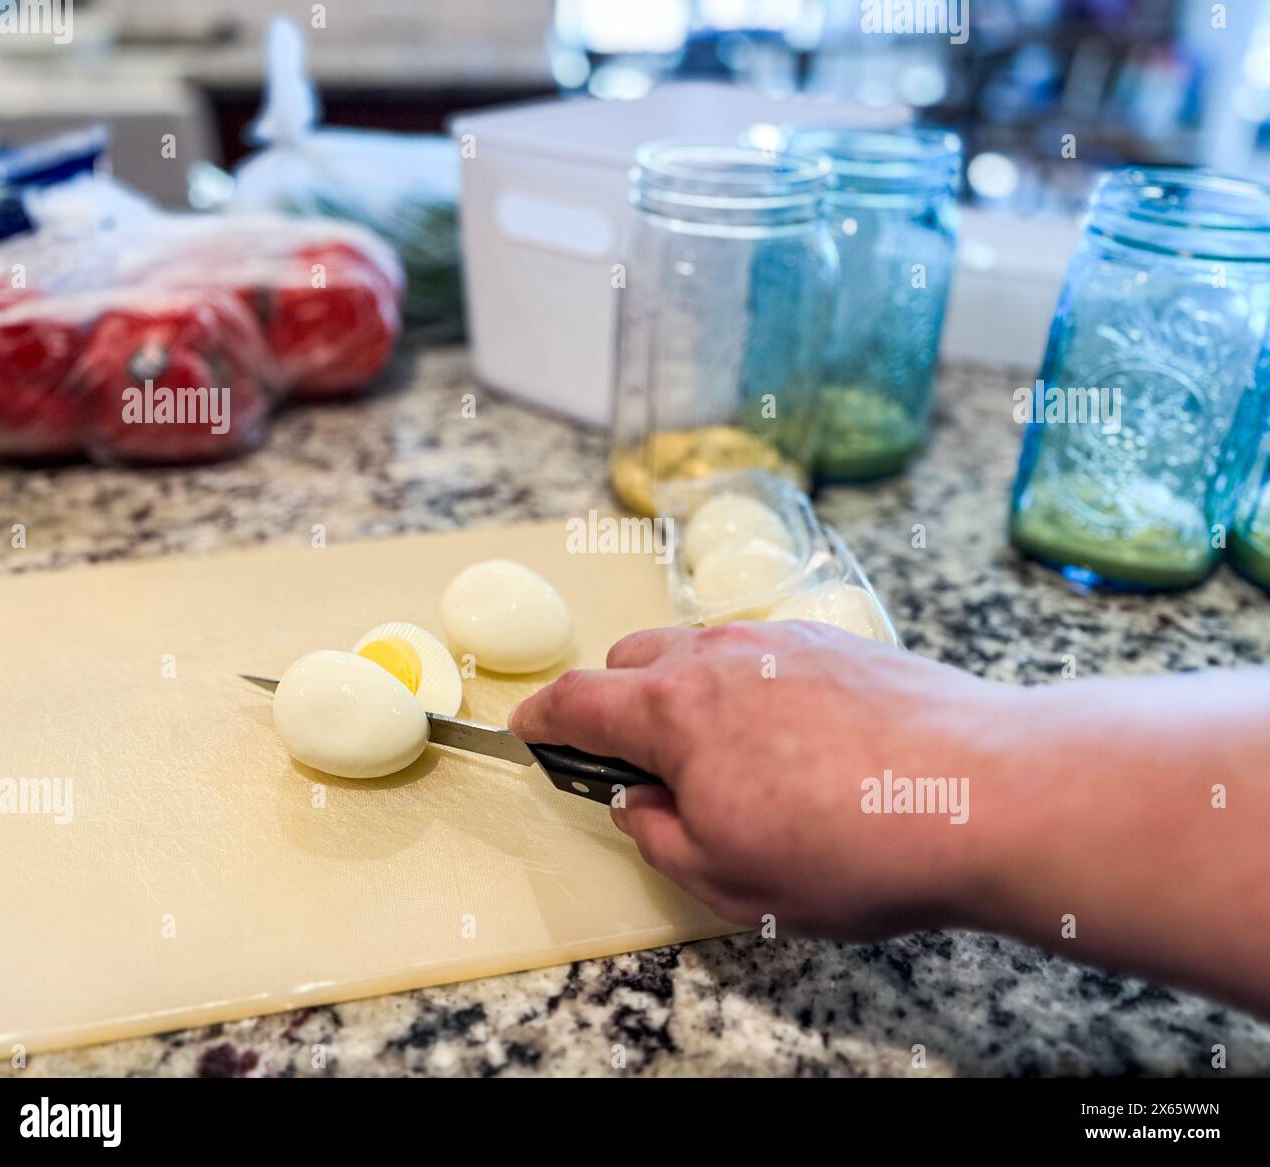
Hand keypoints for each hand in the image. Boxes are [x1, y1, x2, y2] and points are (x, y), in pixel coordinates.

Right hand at [510, 622, 1023, 938]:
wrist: (985, 793)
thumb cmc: (854, 845)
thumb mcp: (728, 877)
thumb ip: (658, 834)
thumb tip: (638, 803)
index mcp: (673, 710)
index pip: (578, 701)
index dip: (543, 719)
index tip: (531, 731)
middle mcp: (720, 656)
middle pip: (633, 659)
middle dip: (615, 703)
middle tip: (639, 763)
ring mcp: (782, 639)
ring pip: (699, 650)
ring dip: (683, 691)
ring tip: (723, 756)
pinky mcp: (838, 640)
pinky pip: (762, 652)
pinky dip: (746, 685)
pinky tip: (789, 737)